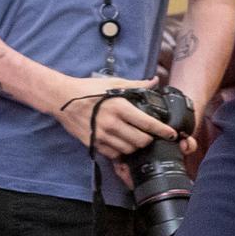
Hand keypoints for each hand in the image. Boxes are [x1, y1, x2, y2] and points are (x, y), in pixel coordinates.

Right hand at [53, 75, 177, 160]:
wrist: (62, 99)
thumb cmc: (89, 89)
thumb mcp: (114, 83)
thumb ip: (137, 85)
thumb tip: (155, 81)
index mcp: (120, 108)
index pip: (148, 124)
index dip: (163, 131)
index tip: (172, 134)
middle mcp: (112, 124)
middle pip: (141, 141)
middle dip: (149, 139)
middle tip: (149, 134)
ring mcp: (102, 136)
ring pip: (129, 149)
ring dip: (136, 146)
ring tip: (136, 138)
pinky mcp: (94, 143)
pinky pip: (114, 154)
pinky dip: (121, 150)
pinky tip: (122, 142)